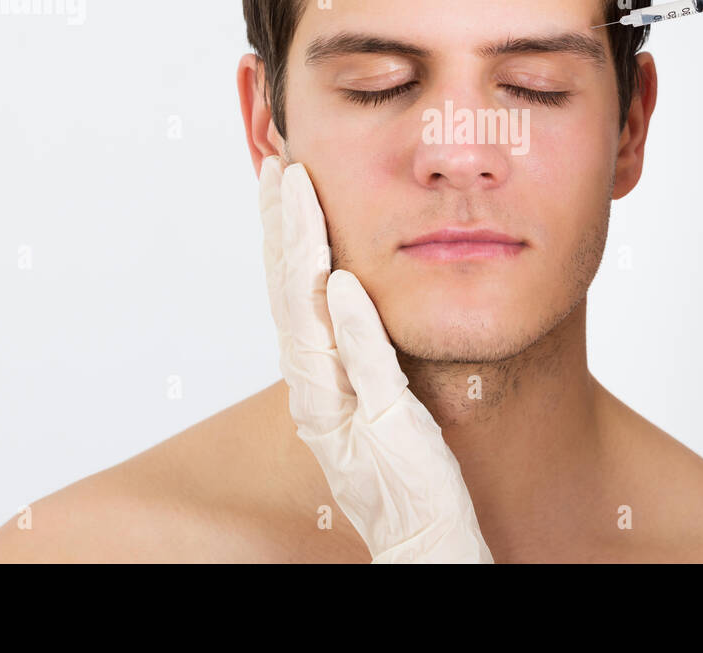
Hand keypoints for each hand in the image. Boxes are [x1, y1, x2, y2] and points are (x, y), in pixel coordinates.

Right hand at [258, 155, 493, 562]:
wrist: (423, 536)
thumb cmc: (405, 466)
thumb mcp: (379, 392)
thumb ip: (362, 343)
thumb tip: (353, 284)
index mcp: (317, 376)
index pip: (293, 291)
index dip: (284, 233)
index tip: (281, 176)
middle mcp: (317, 390)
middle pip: (289, 295)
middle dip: (282, 228)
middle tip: (279, 166)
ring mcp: (344, 410)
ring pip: (309, 322)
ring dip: (302, 256)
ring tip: (298, 198)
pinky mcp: (383, 430)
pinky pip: (362, 371)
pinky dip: (350, 326)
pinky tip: (343, 282)